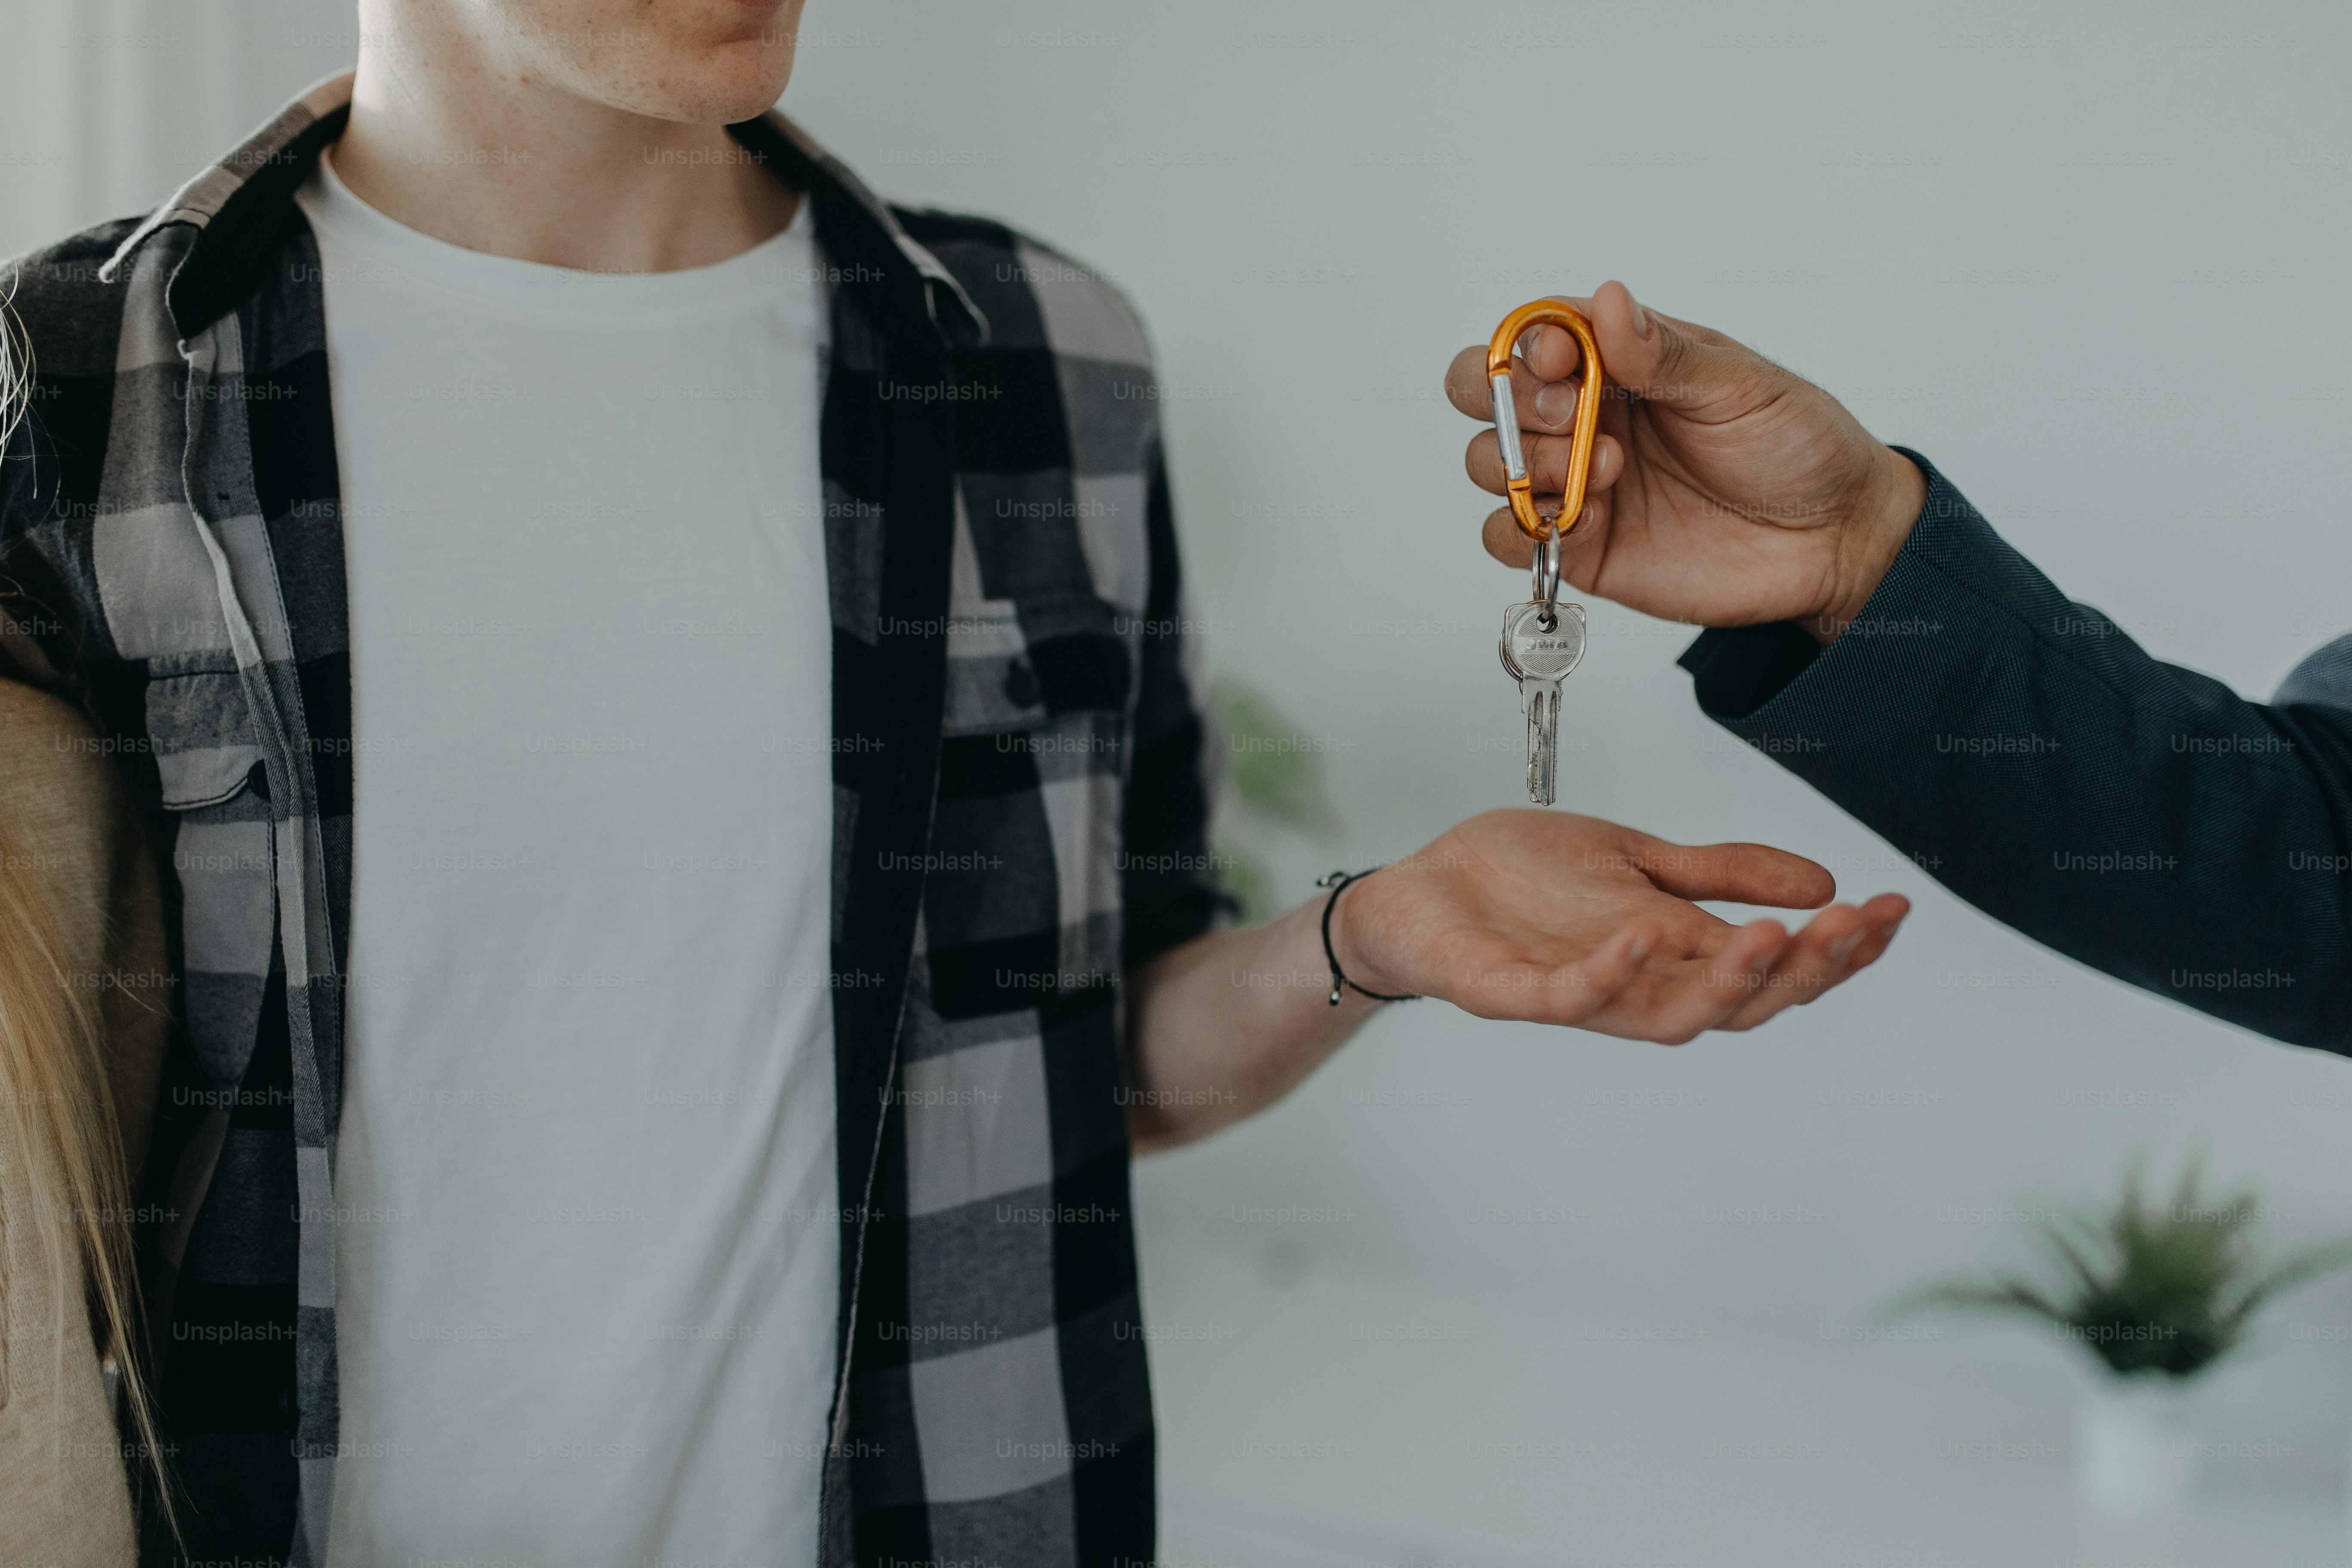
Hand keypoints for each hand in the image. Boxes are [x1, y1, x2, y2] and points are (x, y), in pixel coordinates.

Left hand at [1333, 810, 1906, 1042]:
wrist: (1416, 890)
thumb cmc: (1517, 880)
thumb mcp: (1636, 857)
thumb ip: (1719, 872)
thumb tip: (1822, 880)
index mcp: (1674, 955)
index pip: (1776, 966)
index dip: (1839, 948)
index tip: (1893, 907)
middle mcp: (1638, 987)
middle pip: (1744, 1004)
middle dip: (1806, 969)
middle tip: (1852, 923)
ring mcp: (1578, 996)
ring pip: (1671, 1017)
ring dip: (1727, 981)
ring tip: (1774, 933)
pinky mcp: (1513, 993)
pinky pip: (1571, 997)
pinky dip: (1611, 971)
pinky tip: (1646, 933)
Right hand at [1444, 282, 1927, 644]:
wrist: (1832, 540)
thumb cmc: (1794, 445)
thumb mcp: (1738, 385)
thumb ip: (1662, 352)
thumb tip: (1606, 299)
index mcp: (1618, 362)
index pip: (1531, 333)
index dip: (1529, 343)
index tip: (1565, 361)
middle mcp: (1583, 417)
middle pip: (1484, 392)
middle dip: (1505, 401)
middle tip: (1568, 418)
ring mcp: (1574, 483)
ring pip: (1488, 462)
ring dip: (1523, 463)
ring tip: (1606, 471)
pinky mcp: (1580, 547)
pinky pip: (1507, 538)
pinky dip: (1519, 531)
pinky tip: (1581, 523)